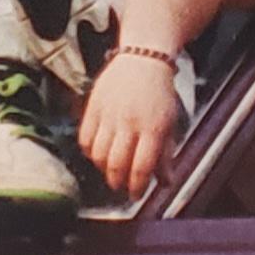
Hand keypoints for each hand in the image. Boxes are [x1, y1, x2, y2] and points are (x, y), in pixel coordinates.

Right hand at [77, 50, 183, 198]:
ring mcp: (109, 114)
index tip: (136, 195)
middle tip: (120, 188)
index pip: (141, 167)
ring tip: (110, 171)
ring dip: (103, 169)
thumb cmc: (159, 94)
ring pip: (99, 154)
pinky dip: (89, 152)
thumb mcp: (169, 123)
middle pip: (117, 164)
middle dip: (118, 183)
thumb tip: (166, 182)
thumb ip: (166, 155)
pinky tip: (98, 153)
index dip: (137, 187)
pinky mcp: (93, 107)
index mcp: (153, 127)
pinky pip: (85, 138)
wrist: (143, 59)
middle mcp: (130, 122)